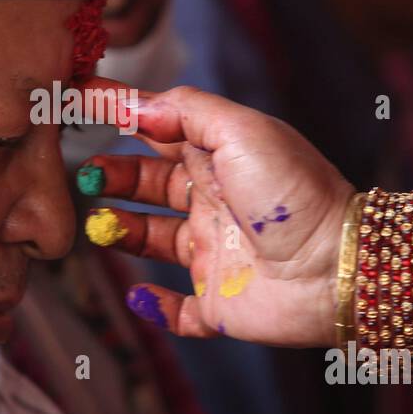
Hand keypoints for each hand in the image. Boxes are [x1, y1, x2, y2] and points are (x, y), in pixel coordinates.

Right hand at [78, 79, 352, 347]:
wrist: (335, 266)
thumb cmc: (293, 193)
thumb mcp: (242, 130)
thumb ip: (187, 110)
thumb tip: (138, 105)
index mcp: (220, 159)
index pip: (160, 130)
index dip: (121, 116)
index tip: (78, 102)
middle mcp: (213, 203)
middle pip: (148, 183)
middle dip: (113, 175)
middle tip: (85, 174)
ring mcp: (214, 253)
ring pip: (151, 239)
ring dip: (119, 230)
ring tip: (98, 221)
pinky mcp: (217, 304)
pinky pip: (177, 310)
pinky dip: (153, 305)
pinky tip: (140, 292)